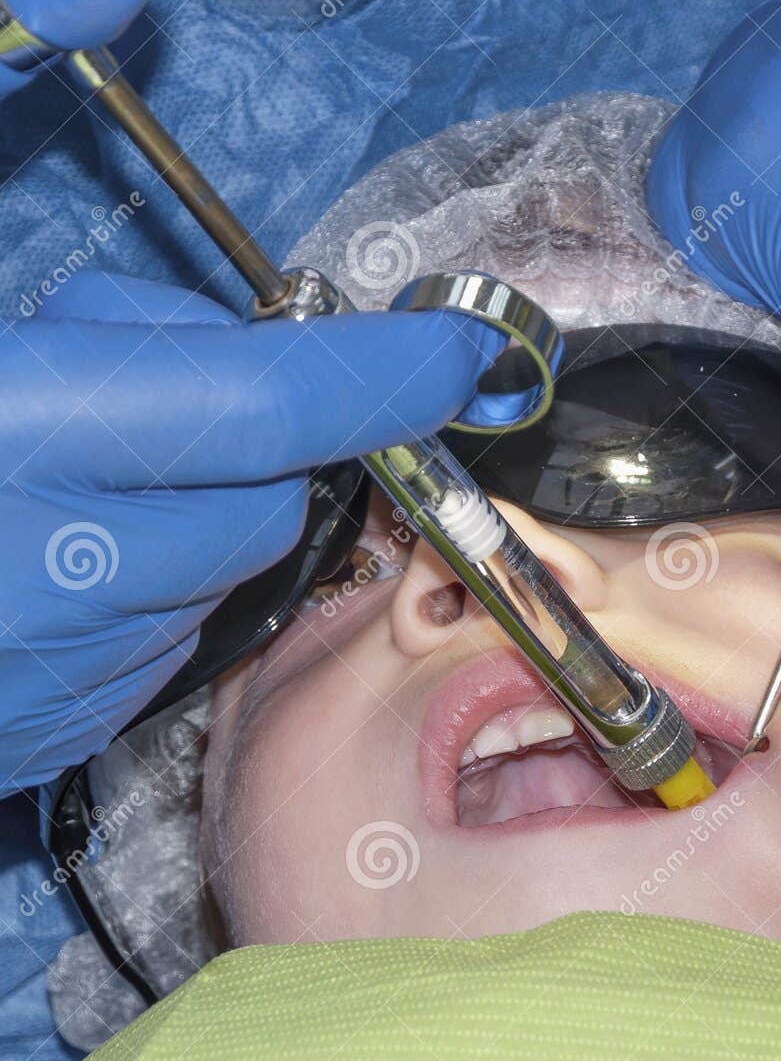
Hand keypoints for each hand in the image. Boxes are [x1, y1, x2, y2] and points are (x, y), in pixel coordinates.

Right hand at [1, 271, 501, 791]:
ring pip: (221, 583)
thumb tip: (253, 344)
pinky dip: (141, 600)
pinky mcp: (56, 734)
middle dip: (248, 456)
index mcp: (17, 438)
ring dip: (187, 531)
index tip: (456, 357)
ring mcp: (58, 674)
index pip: (258, 408)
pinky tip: (48, 574)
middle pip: (264, 507)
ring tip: (61, 502)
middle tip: (150, 418)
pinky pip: (166, 646)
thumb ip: (114, 326)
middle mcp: (52, 570)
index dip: (376, 376)